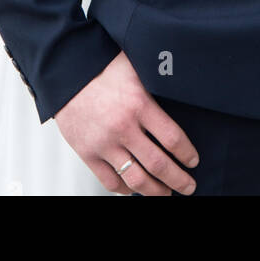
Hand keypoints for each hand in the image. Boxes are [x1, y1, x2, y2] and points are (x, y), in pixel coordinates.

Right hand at [54, 52, 198, 195]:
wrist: (66, 72)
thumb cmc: (101, 66)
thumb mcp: (134, 66)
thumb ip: (156, 78)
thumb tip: (181, 78)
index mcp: (138, 103)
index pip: (172, 138)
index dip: (186, 154)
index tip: (193, 160)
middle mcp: (123, 127)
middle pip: (158, 165)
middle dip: (178, 180)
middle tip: (189, 187)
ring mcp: (104, 143)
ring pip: (136, 179)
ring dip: (155, 192)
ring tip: (166, 194)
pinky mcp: (87, 153)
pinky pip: (110, 181)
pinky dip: (125, 189)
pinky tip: (135, 188)